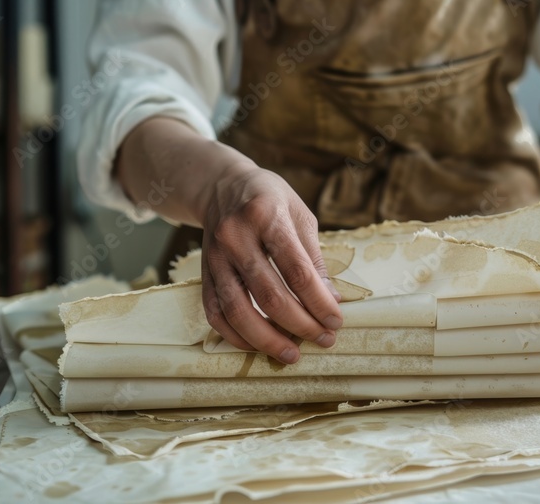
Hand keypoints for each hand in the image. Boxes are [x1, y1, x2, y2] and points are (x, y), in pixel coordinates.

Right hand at [199, 165, 342, 363]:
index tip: (336, 321)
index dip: (318, 302)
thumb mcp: (299, 216)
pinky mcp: (203, 273)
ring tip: (291, 354)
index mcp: (266, 216)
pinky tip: (258, 345)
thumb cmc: (269, 200)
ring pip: (237, 310)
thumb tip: (331, 302)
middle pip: (268, 294)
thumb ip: (314, 259)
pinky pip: (215, 313)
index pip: (296, 271)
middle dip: (300, 324)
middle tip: (323, 339)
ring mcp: (215, 257)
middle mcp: (236, 237)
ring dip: (267, 340)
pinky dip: (236, 336)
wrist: (221, 185)